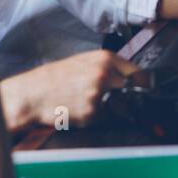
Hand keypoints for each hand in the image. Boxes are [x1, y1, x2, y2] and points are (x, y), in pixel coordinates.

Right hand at [0, 50, 139, 129]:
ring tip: (84, 102)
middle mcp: (105, 74)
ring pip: (118, 106)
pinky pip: (102, 118)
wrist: (33, 94)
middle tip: (109, 99)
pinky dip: (94, 117)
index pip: (138, 72)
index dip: (143, 83)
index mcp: (105, 58)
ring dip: (108, 108)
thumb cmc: (56, 78)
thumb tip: (132, 78)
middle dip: (125, 97)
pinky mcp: (92, 112)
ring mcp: (99, 93)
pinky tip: (77, 110)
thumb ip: (108, 67)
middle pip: (132, 91)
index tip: (144, 90)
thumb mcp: (84, 61)